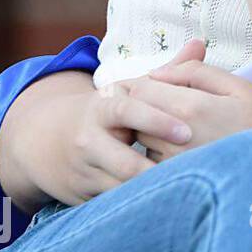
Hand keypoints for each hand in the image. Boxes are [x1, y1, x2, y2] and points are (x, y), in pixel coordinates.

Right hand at [52, 40, 207, 203]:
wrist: (50, 143)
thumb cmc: (109, 114)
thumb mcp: (130, 90)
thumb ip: (167, 72)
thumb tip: (201, 44)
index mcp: (102, 108)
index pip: (127, 111)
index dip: (156, 121)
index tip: (186, 133)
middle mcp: (88, 140)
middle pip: (124, 161)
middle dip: (157, 170)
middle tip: (193, 172)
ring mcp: (85, 171)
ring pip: (122, 188)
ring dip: (154, 192)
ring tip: (189, 191)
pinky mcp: (84, 197)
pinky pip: (116, 205)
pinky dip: (143, 207)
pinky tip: (170, 206)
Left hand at [129, 47, 251, 160]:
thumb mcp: (239, 88)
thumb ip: (196, 72)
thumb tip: (158, 72)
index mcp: (190, 107)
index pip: (142, 89)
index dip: (150, 84)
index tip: (166, 88)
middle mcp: (175, 138)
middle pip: (137, 115)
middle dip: (150, 108)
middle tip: (177, 109)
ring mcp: (172, 165)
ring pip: (143, 139)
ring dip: (155, 132)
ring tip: (188, 132)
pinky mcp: (174, 184)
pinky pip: (153, 163)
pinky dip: (164, 154)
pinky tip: (190, 152)